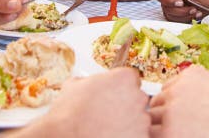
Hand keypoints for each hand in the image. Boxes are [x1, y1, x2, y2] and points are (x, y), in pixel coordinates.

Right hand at [6, 68, 149, 137]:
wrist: (66, 137)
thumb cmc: (68, 114)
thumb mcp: (73, 86)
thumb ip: (87, 80)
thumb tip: (84, 81)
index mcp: (124, 78)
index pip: (131, 79)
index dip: (121, 89)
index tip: (112, 97)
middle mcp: (137, 96)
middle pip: (138, 98)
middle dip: (126, 105)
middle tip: (109, 114)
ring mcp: (141, 119)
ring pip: (139, 119)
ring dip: (128, 123)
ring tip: (108, 128)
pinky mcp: (142, 137)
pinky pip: (139, 135)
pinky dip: (129, 137)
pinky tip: (112, 136)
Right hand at [156, 0, 208, 21]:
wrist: (207, 4)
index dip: (169, 0)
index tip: (181, 3)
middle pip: (166, 7)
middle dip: (181, 10)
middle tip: (194, 9)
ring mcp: (169, 8)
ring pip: (171, 15)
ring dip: (185, 15)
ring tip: (197, 11)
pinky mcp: (173, 16)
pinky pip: (176, 21)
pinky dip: (187, 19)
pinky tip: (195, 15)